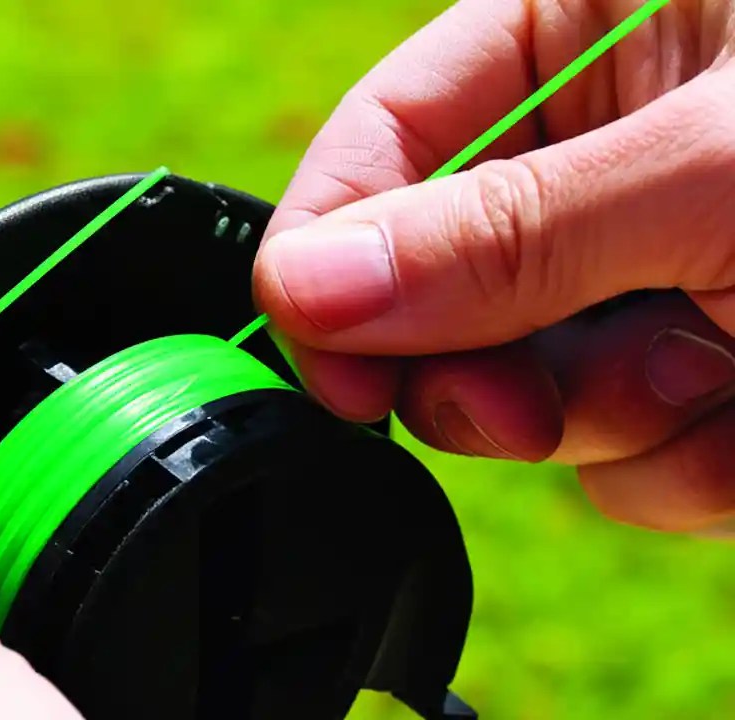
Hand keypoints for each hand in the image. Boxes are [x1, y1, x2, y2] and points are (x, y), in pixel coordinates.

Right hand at [253, 0, 734, 533]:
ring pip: (534, 390)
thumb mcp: (713, 167)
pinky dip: (692, 463)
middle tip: (522, 410)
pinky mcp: (707, 364)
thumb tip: (300, 290)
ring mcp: (656, 266)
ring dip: (613, 417)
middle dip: (479, 367)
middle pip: (442, 287)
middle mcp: (605, 153)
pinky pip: (629, 456)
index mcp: (583, 32)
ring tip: (723, 366)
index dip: (332, 253)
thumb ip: (505, 235)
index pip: (387, 132)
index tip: (332, 369)